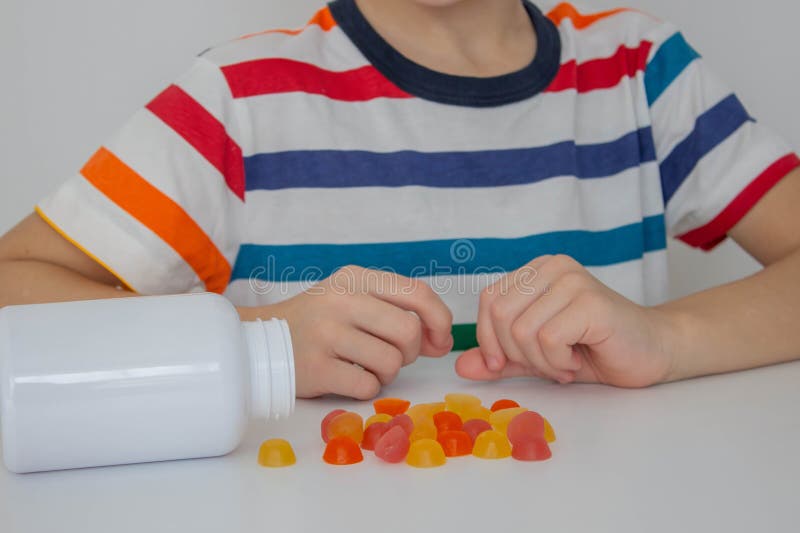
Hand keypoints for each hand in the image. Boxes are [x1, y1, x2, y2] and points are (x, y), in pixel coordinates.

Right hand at [257, 266, 452, 398]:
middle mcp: (340, 300)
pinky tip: (348, 377)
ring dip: (387, 373)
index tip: (440, 340)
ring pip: (391, 362)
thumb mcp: (351, 299)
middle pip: (409, 331)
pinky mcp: (316, 368)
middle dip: (411, 351)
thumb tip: (441, 339)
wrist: (258, 342)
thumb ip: (395, 310)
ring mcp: (325, 333)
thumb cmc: (316, 322)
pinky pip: (368, 386)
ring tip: (366, 366)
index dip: (440, 320)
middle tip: (394, 356)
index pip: (418, 293)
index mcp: (354, 278)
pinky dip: (367, 388)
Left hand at [456, 255, 674, 387]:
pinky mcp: (590, 302)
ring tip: (563, 364)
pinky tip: (576, 362)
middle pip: (499, 314)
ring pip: (521, 330)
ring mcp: (573, 280)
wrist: (652, 352)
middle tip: (543, 366)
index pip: (488, 300)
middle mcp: (553, 267)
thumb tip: (459, 365)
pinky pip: (547, 339)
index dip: (487, 339)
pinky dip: (556, 363)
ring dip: (539, 362)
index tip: (503, 365)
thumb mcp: (536, 356)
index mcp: (536, 271)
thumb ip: (500, 358)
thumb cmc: (594, 350)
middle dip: (513, 354)